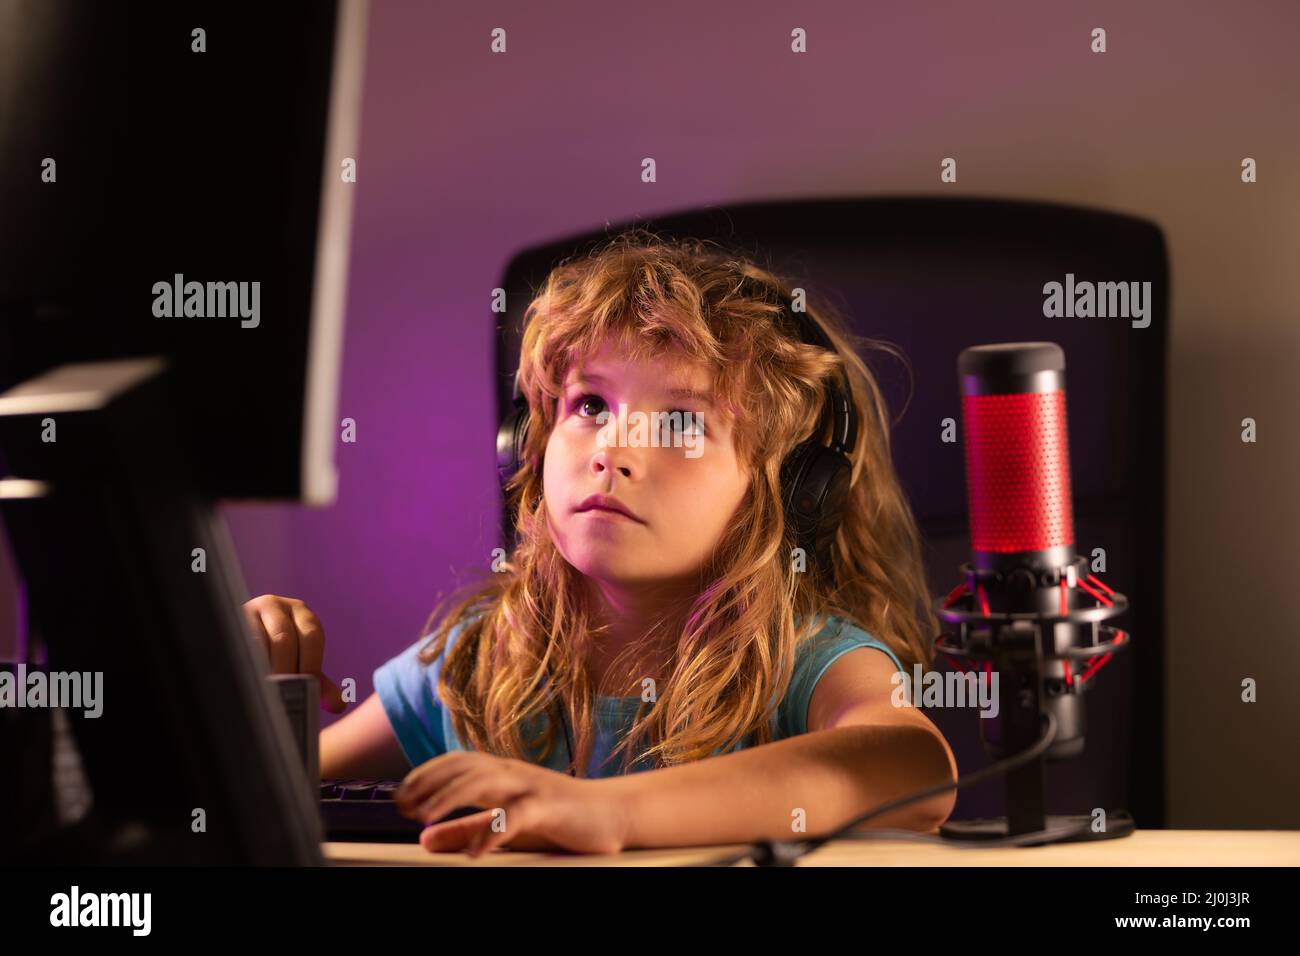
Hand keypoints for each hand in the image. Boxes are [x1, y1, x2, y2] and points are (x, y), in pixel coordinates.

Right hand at [242, 594, 346, 713]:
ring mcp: (249, 610)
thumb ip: (318, 681)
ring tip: (265, 690)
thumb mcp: (298, 660)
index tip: (306, 689)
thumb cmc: (274, 652)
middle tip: (283, 695)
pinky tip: (247, 680)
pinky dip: (244, 663)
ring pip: (258, 641)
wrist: (234, 635)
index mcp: (301, 612)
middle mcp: (276, 605)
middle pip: (284, 639)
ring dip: (263, 668)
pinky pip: (237, 644)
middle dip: (285, 669)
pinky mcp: (228, 621)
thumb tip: (338, 705)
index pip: (312, 636)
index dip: (311, 664)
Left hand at [394, 752, 628, 856]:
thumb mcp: (507, 823)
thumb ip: (467, 829)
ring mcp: (532, 786)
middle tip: (405, 805)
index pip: (457, 761)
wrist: (613, 812)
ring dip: (451, 797)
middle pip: (465, 767)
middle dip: (429, 783)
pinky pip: (517, 815)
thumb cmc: (559, 817)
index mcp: (503, 772)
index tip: (401, 794)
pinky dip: (493, 831)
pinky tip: (476, 852)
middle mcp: (514, 773)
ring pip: (485, 781)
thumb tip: (425, 838)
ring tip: (426, 818)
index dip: (425, 773)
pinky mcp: (550, 807)